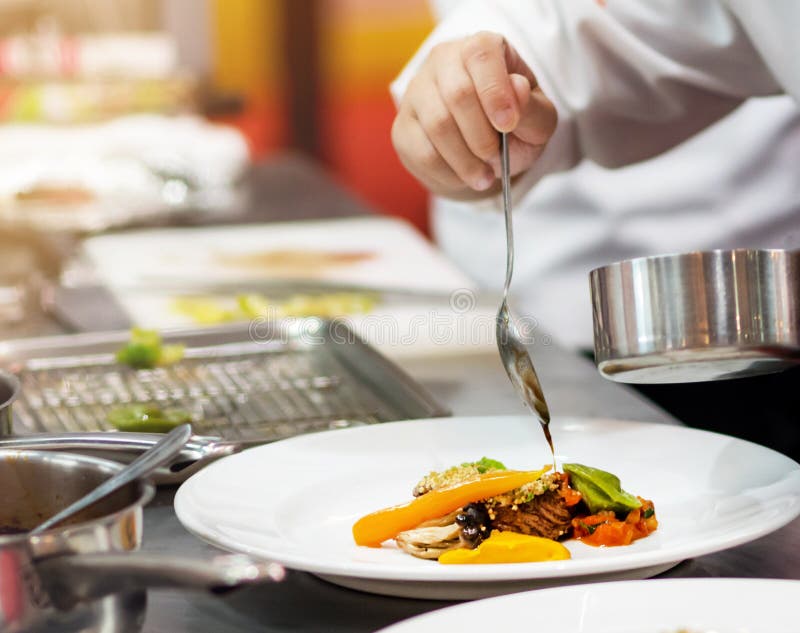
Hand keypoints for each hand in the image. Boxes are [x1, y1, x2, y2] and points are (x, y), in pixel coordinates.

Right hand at [392, 32, 556, 198]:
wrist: (483, 153)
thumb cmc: (511, 126)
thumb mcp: (537, 119)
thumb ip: (532, 107)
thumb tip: (517, 90)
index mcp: (480, 49)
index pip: (481, 55)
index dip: (495, 91)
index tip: (508, 125)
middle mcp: (443, 61)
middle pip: (458, 94)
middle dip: (483, 136)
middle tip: (497, 158)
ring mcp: (417, 93)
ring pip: (437, 126)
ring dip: (466, 160)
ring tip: (485, 176)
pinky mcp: (403, 128)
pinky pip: (422, 153)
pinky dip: (449, 173)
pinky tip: (464, 176)